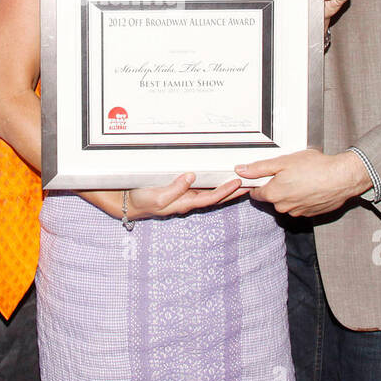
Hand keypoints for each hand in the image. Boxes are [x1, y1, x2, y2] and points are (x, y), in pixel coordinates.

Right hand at [87, 174, 247, 220]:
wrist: (129, 203)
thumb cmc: (143, 200)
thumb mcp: (157, 196)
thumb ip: (175, 188)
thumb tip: (191, 177)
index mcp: (186, 203)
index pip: (211, 197)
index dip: (225, 190)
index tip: (238, 182)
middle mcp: (189, 200)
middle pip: (216, 196)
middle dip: (234, 191)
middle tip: (250, 183)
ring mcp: (185, 196)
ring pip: (211, 191)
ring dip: (226, 186)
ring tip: (241, 179)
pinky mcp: (180, 191)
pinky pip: (201, 187)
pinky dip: (212, 182)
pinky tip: (218, 177)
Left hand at [235, 149, 370, 216]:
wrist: (341, 178)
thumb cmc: (315, 168)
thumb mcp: (283, 162)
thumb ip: (260, 168)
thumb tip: (241, 170)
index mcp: (273, 194)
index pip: (255, 193)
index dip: (259, 182)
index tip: (267, 174)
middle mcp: (283, 207)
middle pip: (272, 197)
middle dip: (277, 185)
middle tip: (289, 171)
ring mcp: (297, 212)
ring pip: (287, 201)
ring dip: (291, 192)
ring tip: (303, 177)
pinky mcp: (310, 213)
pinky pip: (300, 205)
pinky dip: (303, 197)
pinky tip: (311, 186)